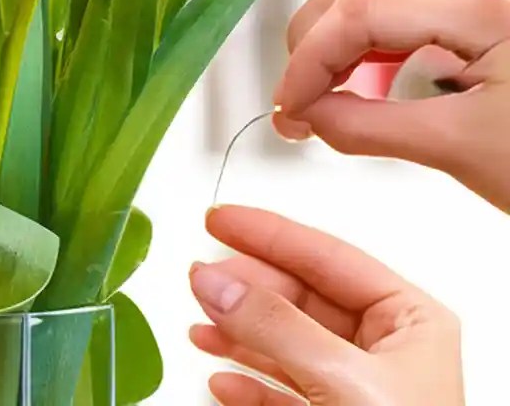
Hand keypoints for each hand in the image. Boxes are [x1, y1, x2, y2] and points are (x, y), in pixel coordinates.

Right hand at [189, 206, 463, 405]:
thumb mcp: (341, 382)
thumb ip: (274, 326)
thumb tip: (217, 279)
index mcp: (410, 321)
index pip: (328, 257)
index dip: (269, 235)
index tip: (219, 220)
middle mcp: (385, 351)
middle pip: (300, 298)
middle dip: (246, 288)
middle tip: (200, 276)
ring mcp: (358, 390)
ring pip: (284, 343)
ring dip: (237, 334)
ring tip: (200, 324)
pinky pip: (280, 391)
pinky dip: (245, 385)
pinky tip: (220, 382)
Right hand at [273, 0, 509, 211]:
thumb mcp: (463, 150)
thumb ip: (369, 127)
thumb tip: (308, 117)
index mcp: (491, 6)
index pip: (357, 13)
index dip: (306, 62)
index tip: (287, 109)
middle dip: (320, 48)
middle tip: (304, 108)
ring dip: (354, 42)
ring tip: (348, 99)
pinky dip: (393, 36)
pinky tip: (390, 76)